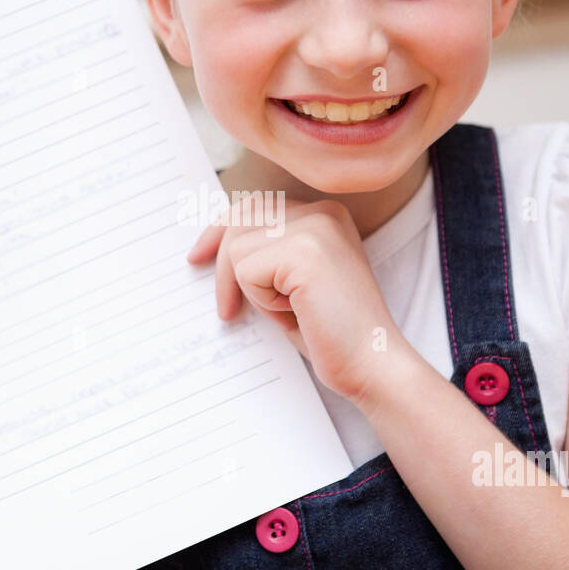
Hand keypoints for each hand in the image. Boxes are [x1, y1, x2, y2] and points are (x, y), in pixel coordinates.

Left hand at [187, 195, 399, 408]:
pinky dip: (262, 302)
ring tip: (289, 312)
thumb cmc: (331, 334)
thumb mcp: (292, 285)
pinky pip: (246, 271)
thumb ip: (266, 257)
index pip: (253, 206)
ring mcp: (315, 227)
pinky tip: (296, 314)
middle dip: (224, 268)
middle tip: (227, 311)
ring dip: (252, 290)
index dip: (218, 232)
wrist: (372, 363)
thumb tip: (213, 250)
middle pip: (239, 220)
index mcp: (324, 215)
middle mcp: (322, 211)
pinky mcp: (304, 251)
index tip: (196, 257)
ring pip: (237, 247)